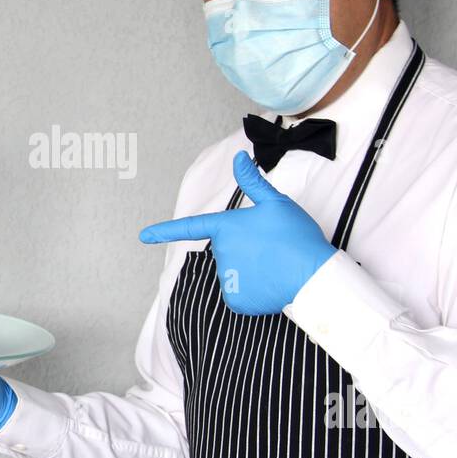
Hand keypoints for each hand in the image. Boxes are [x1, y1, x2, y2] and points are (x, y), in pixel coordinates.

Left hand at [139, 149, 336, 314]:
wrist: (313, 275)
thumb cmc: (296, 235)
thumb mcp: (276, 202)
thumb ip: (252, 182)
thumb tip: (238, 157)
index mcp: (226, 228)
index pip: (190, 227)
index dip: (165, 231)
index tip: (143, 236)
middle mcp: (221, 253)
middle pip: (225, 250)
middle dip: (244, 248)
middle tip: (271, 246)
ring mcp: (227, 278)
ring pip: (233, 271)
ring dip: (249, 269)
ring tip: (274, 265)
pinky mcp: (236, 300)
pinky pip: (239, 292)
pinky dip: (253, 290)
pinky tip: (270, 283)